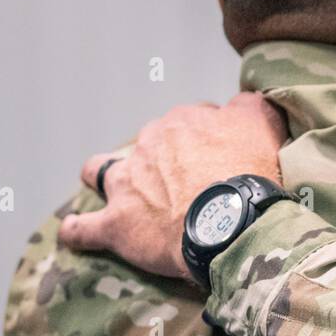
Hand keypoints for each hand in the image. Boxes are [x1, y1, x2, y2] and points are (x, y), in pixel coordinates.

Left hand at [59, 92, 286, 280]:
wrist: (229, 220)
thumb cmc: (249, 173)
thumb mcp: (262, 124)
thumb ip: (249, 106)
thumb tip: (239, 103)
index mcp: (182, 122)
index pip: (192, 122)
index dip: (208, 140)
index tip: (223, 159)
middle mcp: (148, 146)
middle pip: (150, 145)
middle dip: (163, 159)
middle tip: (190, 184)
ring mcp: (127, 184)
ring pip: (102, 170)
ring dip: (106, 177)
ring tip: (118, 192)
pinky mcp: (117, 224)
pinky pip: (86, 228)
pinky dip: (79, 230)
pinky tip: (74, 232)